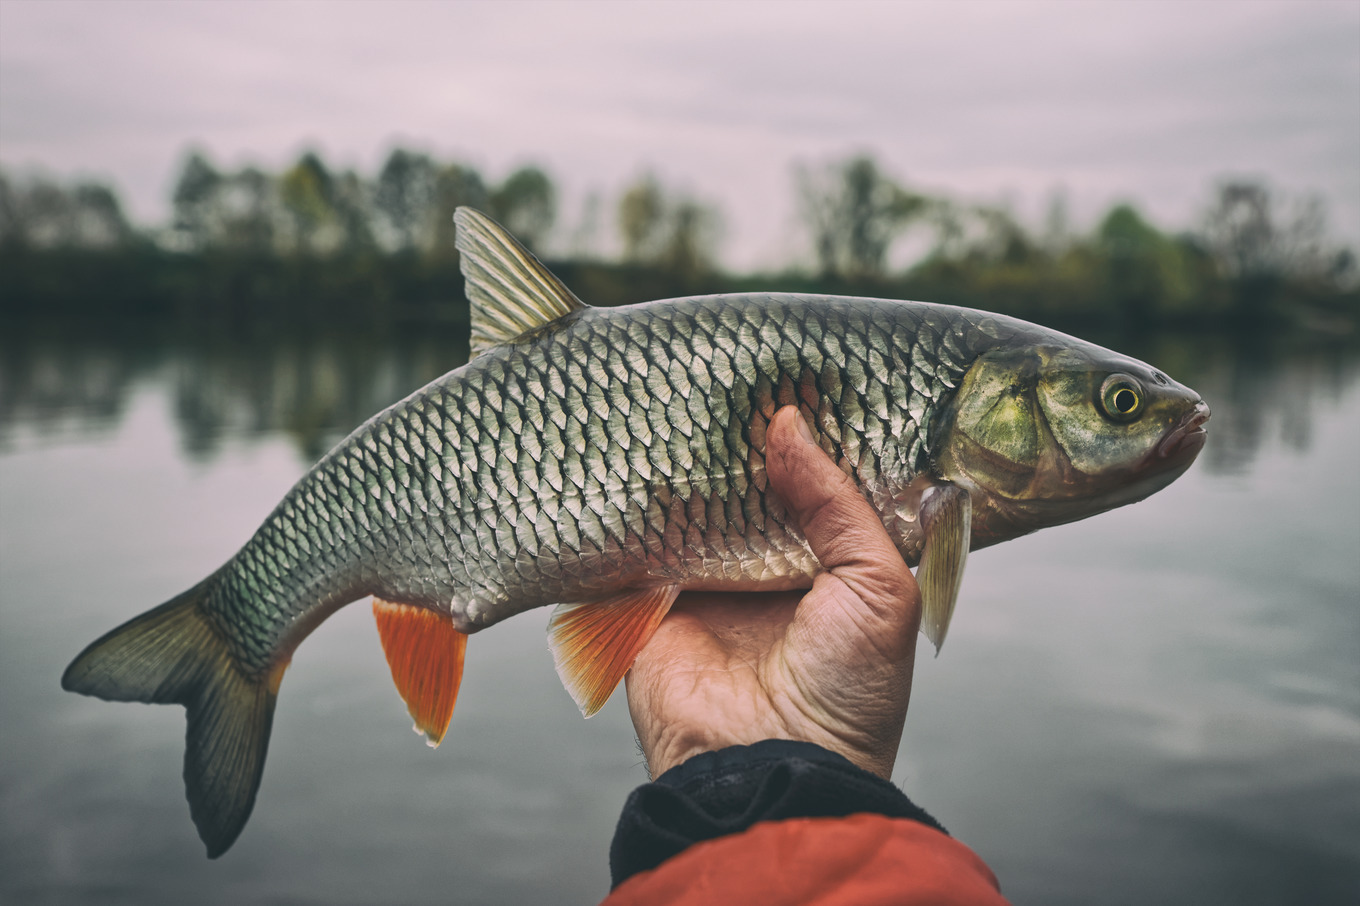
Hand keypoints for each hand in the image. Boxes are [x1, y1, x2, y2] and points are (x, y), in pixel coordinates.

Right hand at [625, 406, 922, 779]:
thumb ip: (837, 504)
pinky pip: (644, 541)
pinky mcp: (655, 600)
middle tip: (735, 379)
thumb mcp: (879, 587)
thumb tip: (788, 426)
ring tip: (688, 399)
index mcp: (834, 569)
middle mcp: (771, 571)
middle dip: (746, 445)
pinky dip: (642, 506)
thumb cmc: (848, 695)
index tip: (800, 379)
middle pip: (754, 490)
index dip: (815, 440)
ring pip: (698, 506)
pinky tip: (642, 454)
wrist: (768, 770)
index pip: (821, 488)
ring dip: (693, 466)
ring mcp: (711, 584)